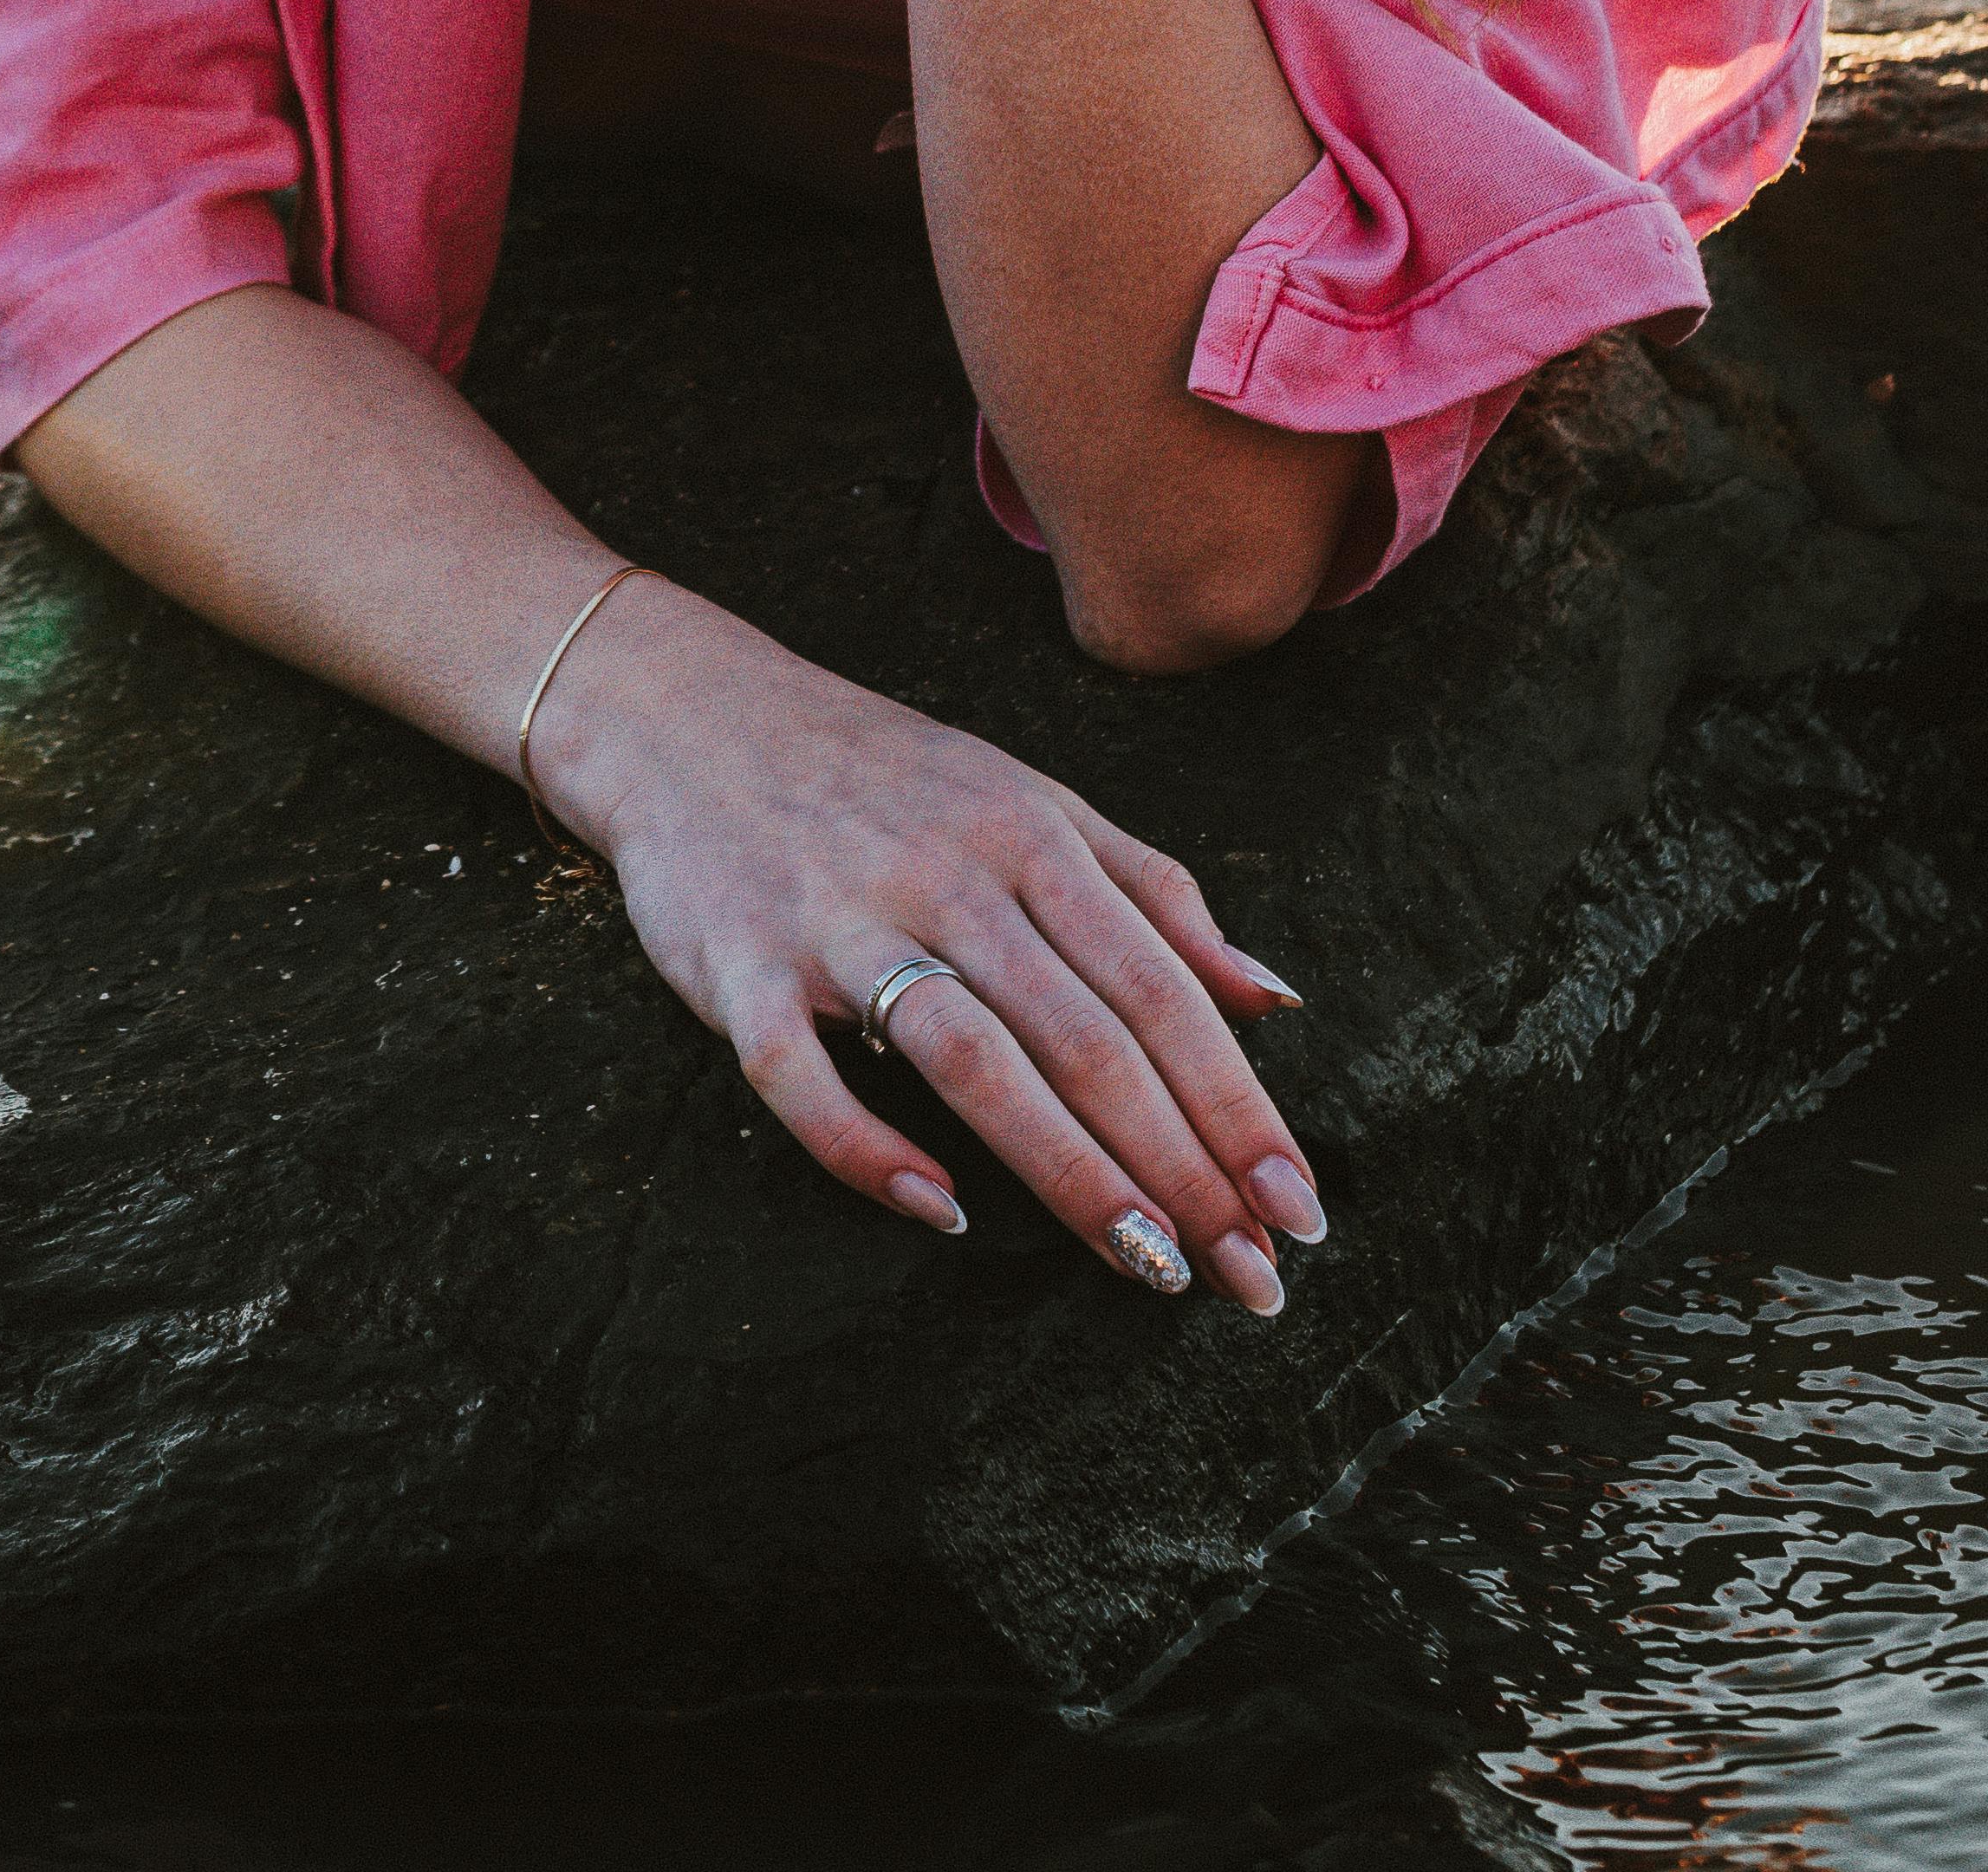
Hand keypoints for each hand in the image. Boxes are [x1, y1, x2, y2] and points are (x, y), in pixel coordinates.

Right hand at [533, 579, 1323, 1308]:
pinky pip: (798, 1072)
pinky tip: (938, 1211)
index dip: (1236, 1101)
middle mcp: (945, 871)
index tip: (1299, 1206)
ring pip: (972, 1057)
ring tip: (1149, 1264)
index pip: (1158, 986)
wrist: (687, 710)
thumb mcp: (1028, 799)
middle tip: (1251, 1277)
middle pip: (1085, 1033)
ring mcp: (838, 918)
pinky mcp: (738, 962)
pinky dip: (866, 1146)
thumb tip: (1276, 999)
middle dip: (1181, 1163)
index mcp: (1027, 832)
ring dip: (1070, 1170)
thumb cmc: (880, 775)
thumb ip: (1152, 895)